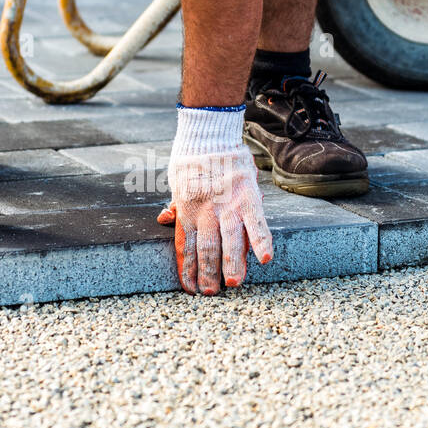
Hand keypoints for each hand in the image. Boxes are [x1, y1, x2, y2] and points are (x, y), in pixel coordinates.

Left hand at [158, 147, 272, 294]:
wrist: (209, 133)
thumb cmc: (191, 158)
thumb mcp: (175, 181)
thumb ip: (174, 204)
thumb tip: (163, 220)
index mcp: (187, 210)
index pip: (185, 246)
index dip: (187, 269)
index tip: (189, 288)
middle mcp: (206, 211)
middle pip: (206, 249)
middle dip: (208, 273)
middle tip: (210, 293)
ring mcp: (227, 205)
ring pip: (229, 241)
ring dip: (231, 264)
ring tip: (233, 284)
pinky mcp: (247, 196)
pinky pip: (256, 222)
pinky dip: (261, 240)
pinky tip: (264, 259)